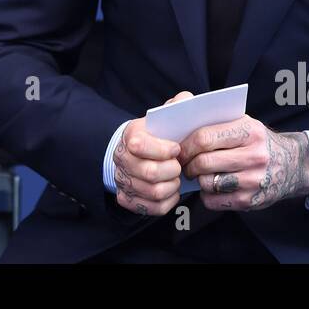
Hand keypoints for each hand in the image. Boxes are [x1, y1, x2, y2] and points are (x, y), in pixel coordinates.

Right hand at [111, 91, 191, 215]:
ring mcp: (122, 180)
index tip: (176, 148)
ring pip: (154, 192)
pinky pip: (153, 208)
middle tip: (179, 165)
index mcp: (131, 136)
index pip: (140, 145)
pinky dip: (168, 201)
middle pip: (150, 173)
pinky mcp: (126, 199)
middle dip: (172, 170)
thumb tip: (186, 100)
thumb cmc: (157, 134)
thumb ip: (176, 106)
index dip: (164, 149)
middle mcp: (121, 159)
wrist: (135, 151)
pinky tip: (171, 190)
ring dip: (172, 186)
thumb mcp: (164, 116)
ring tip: (176, 178)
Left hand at [178, 115, 308, 211]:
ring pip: (208, 183)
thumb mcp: (244, 122)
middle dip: (188, 164)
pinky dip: (207, 195)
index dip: (186, 145)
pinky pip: (214, 201)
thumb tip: (181, 118)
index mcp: (249, 131)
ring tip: (199, 174)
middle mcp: (254, 156)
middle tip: (185, 164)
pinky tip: (212, 187)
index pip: (205, 138)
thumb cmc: (258, 141)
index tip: (179, 149)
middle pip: (204, 162)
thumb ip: (216, 120)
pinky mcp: (251, 201)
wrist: (293, 164)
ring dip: (198, 180)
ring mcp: (254, 181)